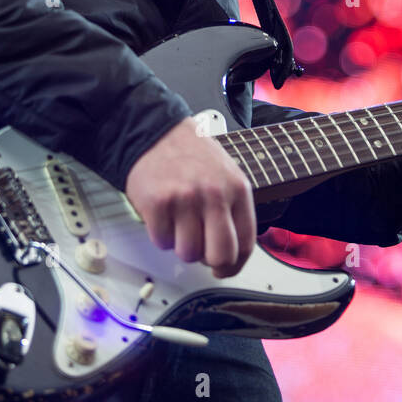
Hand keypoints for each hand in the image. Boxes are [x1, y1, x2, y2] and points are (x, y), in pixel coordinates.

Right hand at [124, 118, 256, 278]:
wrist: (156, 131)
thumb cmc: (191, 155)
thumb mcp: (226, 174)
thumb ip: (233, 210)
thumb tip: (233, 253)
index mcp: (237, 189)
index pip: (245, 245)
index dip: (234, 265)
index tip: (224, 269)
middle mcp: (214, 194)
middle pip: (220, 256)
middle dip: (209, 262)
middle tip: (201, 253)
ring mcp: (185, 199)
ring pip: (188, 254)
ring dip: (181, 245)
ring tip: (178, 222)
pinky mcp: (158, 203)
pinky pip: (162, 242)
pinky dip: (161, 234)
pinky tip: (164, 214)